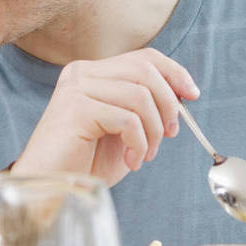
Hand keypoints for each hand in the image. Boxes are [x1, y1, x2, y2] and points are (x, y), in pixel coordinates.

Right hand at [11, 48, 199, 186]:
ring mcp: (76, 88)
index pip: (143, 57)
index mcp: (92, 72)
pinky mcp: (76, 108)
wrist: (53, 189)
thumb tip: (180, 94)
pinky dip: (138, 144)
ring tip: (143, 155)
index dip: (174, 72)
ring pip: (140, 96)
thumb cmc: (85, 163)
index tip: (192, 94)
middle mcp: (81, 73)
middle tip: (167, 135)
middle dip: (168, 105)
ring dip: (152, 131)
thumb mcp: (123, 129)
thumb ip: (144, 107)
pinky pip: (127, 119)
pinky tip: (130, 161)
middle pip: (145, 70)